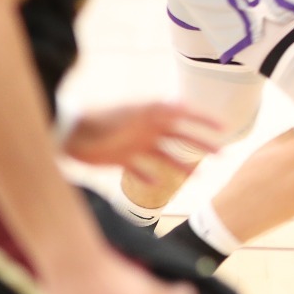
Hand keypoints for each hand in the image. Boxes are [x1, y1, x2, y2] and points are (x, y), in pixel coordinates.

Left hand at [63, 101, 220, 186]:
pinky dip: (149, 179)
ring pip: (166, 157)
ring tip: (198, 178)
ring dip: (182, 166)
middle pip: (181, 138)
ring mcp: (135, 145)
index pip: (186, 115)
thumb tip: (185, 105)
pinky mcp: (121, 159)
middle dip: (202, 145)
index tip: (225, 128)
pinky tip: (159, 187)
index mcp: (153, 114)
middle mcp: (147, 129)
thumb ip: (157, 111)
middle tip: (222, 155)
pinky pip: (140, 171)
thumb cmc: (100, 119)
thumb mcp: (132, 113)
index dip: (205, 120)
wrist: (68, 133)